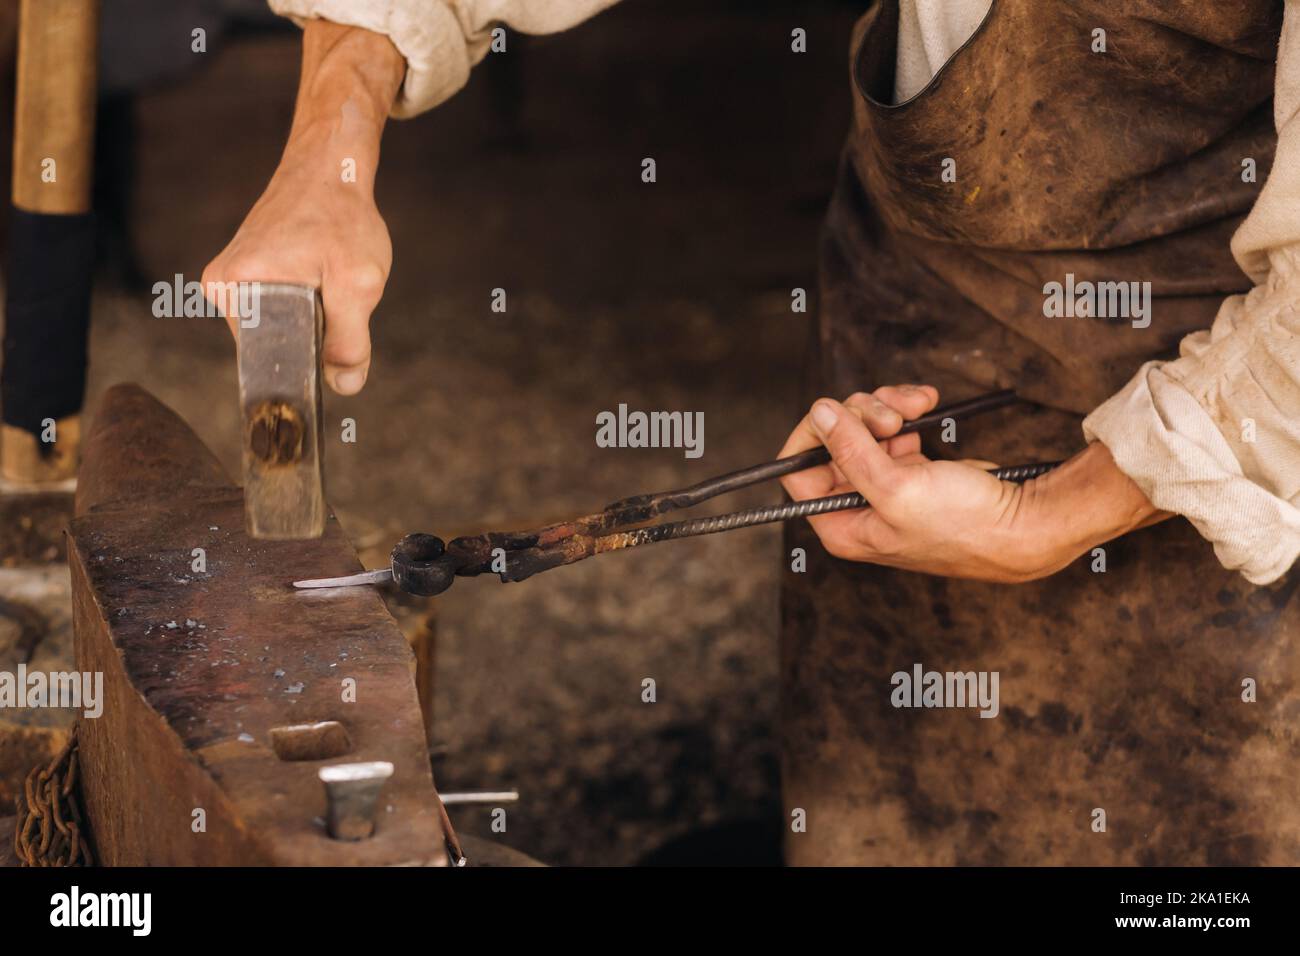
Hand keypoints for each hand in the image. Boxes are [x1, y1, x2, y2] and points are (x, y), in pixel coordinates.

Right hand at [203, 20, 404, 394]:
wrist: (329, 169)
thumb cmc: (341, 217)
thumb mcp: (358, 283)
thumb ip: (350, 341)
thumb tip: (344, 386)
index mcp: (236, 289)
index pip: (271, 361)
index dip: (309, 365)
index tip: (333, 345)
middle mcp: (223, 287)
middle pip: (278, 346)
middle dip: (316, 334)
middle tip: (333, 291)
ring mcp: (231, 282)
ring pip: (283, 330)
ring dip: (315, 319)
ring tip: (325, 280)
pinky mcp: (245, 277)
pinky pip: (281, 312)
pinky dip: (309, 304)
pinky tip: (318, 276)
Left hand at [778, 386, 1167, 581]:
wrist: (1023, 523)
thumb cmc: (966, 525)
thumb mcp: (898, 488)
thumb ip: (851, 451)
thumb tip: (819, 415)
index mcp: (842, 526)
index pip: (797, 472)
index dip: (812, 435)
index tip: (835, 411)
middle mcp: (858, 507)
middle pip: (830, 441)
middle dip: (860, 416)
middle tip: (892, 416)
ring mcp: (884, 484)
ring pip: (862, 426)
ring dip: (886, 406)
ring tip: (915, 406)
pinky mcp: (910, 467)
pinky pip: (891, 425)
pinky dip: (905, 409)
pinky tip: (926, 404)